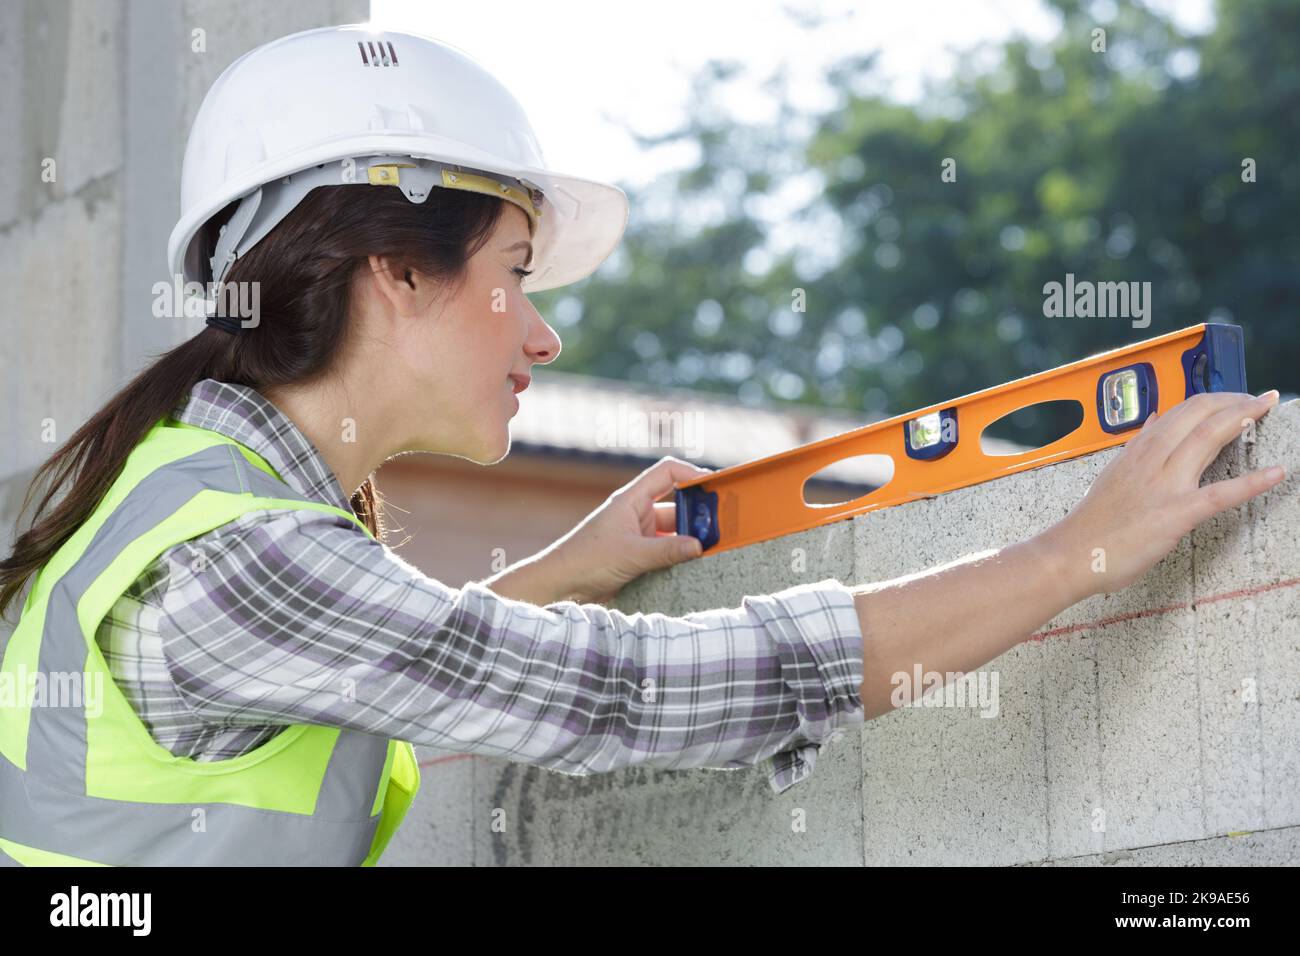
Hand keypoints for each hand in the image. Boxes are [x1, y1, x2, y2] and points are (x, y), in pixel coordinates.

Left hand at [545, 456, 714, 603]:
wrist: (559, 586)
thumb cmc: (585, 560)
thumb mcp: (631, 554)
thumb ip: (667, 551)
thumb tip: (699, 546)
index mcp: (631, 500)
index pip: (667, 473)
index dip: (692, 474)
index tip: (715, 487)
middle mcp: (636, 514)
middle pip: (677, 505)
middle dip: (698, 515)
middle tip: (720, 527)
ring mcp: (637, 535)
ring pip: (674, 531)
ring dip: (690, 539)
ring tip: (711, 550)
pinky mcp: (637, 556)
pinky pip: (666, 551)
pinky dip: (680, 556)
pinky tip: (694, 566)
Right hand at [1044, 390, 1284, 601]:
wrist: (1071, 554)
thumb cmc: (1091, 523)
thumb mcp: (1113, 474)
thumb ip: (1138, 447)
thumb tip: (1157, 421)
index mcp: (1138, 450)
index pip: (1182, 410)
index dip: (1216, 398)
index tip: (1237, 397)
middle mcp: (1151, 459)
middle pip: (1198, 413)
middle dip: (1235, 401)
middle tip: (1261, 400)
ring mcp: (1164, 484)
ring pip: (1208, 437)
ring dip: (1243, 418)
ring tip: (1267, 409)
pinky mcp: (1175, 514)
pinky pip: (1220, 494)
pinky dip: (1251, 482)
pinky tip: (1275, 473)